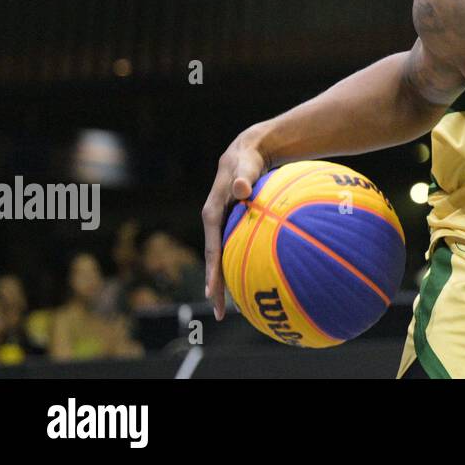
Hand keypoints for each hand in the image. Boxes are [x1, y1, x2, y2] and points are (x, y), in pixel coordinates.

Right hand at [202, 128, 269, 319]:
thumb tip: (241, 189)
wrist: (249, 151)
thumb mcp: (245, 165)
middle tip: (219, 313)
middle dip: (216, 286)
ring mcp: (223, 225)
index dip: (212, 271)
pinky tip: (253, 277)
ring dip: (227, 279)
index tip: (213, 292)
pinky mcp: (233, 223)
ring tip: (233, 306)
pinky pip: (235, 247)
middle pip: (214, 259)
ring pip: (223, 257)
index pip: (211, 248)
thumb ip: (243, 177)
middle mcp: (214, 222)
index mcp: (212, 213)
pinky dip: (240, 263)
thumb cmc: (248, 159)